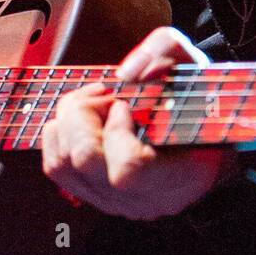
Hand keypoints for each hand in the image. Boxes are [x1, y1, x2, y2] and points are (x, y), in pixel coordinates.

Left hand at [41, 26, 235, 219]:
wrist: (201, 139)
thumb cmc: (198, 104)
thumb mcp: (194, 66)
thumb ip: (165, 52)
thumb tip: (126, 72)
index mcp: (178, 176)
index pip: (128, 170)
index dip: (118, 131)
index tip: (126, 106)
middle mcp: (143, 199)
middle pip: (84, 160)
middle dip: (84, 113)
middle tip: (105, 96)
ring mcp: (115, 202)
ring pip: (61, 163)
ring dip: (69, 121)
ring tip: (94, 104)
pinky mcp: (93, 195)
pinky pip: (54, 167)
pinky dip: (60, 134)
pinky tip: (84, 120)